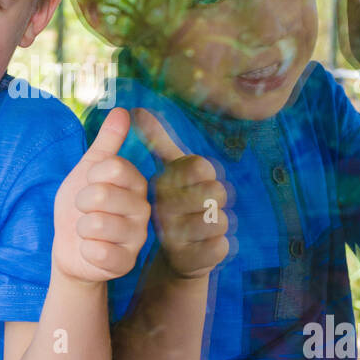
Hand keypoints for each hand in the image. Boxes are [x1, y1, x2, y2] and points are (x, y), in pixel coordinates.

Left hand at [52, 107, 151, 283]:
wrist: (69, 247)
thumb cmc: (81, 207)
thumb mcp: (88, 171)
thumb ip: (107, 143)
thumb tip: (122, 111)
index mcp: (135, 183)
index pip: (113, 167)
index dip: (90, 176)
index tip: (88, 184)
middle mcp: (142, 209)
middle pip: (102, 194)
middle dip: (81, 202)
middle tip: (84, 211)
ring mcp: (137, 238)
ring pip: (97, 224)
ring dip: (81, 227)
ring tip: (87, 231)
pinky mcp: (125, 263)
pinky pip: (99, 251)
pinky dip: (85, 249)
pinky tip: (90, 249)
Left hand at [131, 107, 227, 278]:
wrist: (174, 245)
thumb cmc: (169, 201)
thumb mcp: (162, 170)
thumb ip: (154, 141)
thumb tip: (136, 109)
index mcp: (204, 174)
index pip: (201, 165)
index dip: (180, 176)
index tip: (163, 185)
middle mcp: (217, 197)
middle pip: (212, 192)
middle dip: (183, 202)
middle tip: (163, 210)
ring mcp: (222, 223)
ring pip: (215, 221)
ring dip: (187, 227)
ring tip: (168, 230)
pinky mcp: (220, 250)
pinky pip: (216, 248)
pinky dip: (195, 249)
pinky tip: (178, 247)